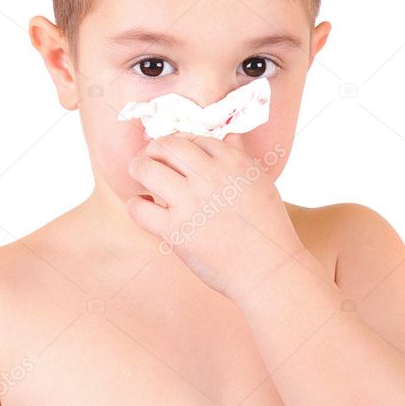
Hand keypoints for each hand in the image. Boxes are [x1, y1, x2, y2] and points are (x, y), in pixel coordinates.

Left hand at [126, 130, 306, 301]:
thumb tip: (227, 136)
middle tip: (151, 160)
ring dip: (138, 169)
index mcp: (233, 161)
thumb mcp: (259, 182)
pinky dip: (136, 205)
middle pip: (167, 146)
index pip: (194, 137)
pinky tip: (144, 206)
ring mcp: (191, 202)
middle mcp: (210, 176)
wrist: (268, 269)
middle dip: (154, 149)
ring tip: (141, 177)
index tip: (178, 158)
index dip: (182, 144)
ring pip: (147, 169)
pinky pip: (139, 208)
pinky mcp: (176, 230)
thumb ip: (240, 157)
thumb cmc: (266, 228)